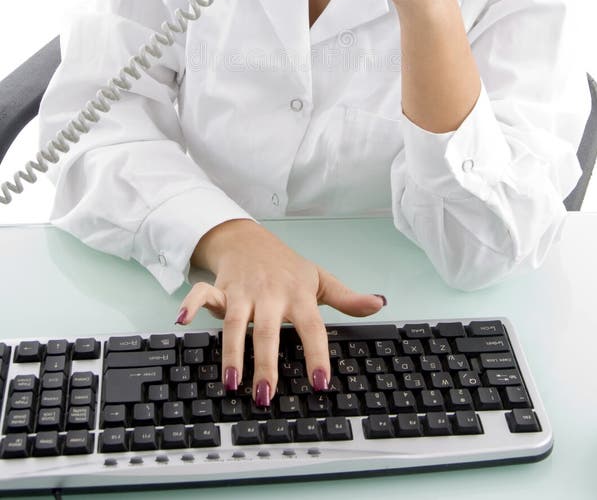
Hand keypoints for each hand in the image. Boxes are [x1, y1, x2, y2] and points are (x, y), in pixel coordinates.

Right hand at [176, 219, 385, 405]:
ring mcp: (243, 291)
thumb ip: (348, 298)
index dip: (317, 355)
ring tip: (232, 381)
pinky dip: (190, 304)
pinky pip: (202, 294)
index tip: (321, 383)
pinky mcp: (220, 288)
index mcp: (298, 296)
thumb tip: (379, 304)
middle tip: (266, 395)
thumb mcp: (319, 279)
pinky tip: (181, 320)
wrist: (249, 238)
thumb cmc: (285, 266)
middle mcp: (270, 295)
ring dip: (232, 351)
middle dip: (266, 364)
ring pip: (235, 322)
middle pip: (269, 332)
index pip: (312, 328)